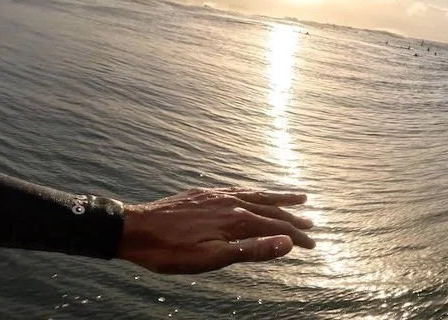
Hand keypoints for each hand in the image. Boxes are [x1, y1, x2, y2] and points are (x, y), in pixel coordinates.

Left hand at [117, 187, 315, 273]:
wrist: (134, 229)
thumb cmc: (170, 251)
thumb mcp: (212, 259)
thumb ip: (251, 250)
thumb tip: (286, 243)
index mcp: (236, 219)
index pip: (275, 228)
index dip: (296, 236)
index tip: (313, 244)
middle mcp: (232, 202)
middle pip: (270, 209)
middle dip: (293, 218)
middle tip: (313, 224)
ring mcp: (219, 195)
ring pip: (258, 194)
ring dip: (280, 197)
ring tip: (300, 197)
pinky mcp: (206, 194)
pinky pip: (241, 189)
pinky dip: (258, 191)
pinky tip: (258, 193)